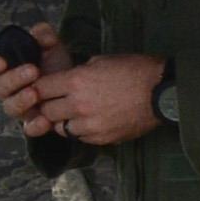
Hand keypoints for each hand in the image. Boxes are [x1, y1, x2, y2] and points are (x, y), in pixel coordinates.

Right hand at [0, 22, 66, 130]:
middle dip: (13, 79)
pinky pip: (28, 128)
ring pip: (10, 107)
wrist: (76, 85)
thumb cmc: (55, 63)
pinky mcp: (32, 122)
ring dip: (21, 100)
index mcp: (4, 68)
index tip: (0, 61)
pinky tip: (45, 121)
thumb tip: (39, 33)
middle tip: (32, 71)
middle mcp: (7, 89)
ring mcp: (18, 106)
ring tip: (35, 93)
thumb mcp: (51, 45)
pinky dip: (34, 126)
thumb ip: (44, 35)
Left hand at [1, 38, 165, 150]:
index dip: (37, 88)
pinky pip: (79, 137)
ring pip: (60, 128)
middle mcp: (79, 105)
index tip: (38, 88)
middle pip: (46, 111)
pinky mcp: (101, 139)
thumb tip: (66, 80)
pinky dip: (79, 130)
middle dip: (46, 105)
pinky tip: (88, 121)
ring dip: (62, 120)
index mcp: (76, 81)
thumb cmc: (134, 70)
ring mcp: (90, 125)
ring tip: (71, 112)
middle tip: (52, 101)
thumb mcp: (101, 61)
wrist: (162, 92)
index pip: (40, 89)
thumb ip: (79, 73)